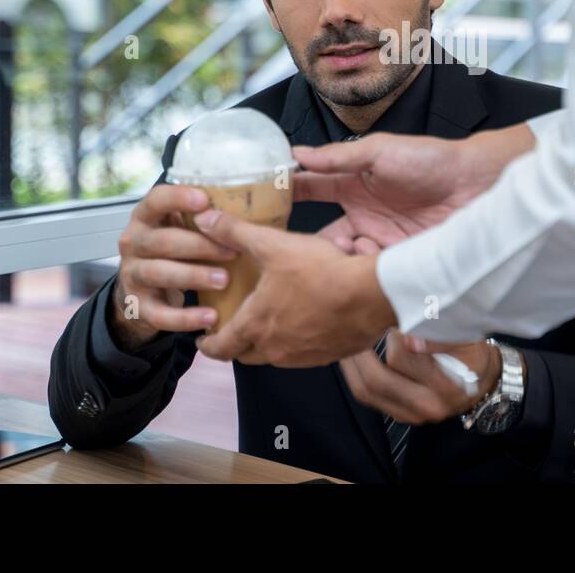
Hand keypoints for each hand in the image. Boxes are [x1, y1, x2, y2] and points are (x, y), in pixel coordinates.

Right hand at [111, 184, 232, 348]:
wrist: (143, 288)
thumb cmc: (174, 249)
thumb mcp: (182, 228)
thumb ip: (203, 219)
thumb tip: (247, 213)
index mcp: (145, 217)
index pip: (156, 200)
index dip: (178, 198)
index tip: (205, 200)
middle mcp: (133, 243)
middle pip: (163, 241)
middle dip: (200, 246)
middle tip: (233, 251)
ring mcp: (132, 274)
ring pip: (159, 273)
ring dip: (194, 276)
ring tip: (224, 280)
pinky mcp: (137, 306)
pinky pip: (160, 314)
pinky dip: (186, 318)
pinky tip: (211, 318)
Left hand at [193, 209, 397, 366]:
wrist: (370, 295)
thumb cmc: (320, 272)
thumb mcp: (273, 245)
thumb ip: (236, 233)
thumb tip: (204, 220)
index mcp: (256, 325)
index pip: (221, 348)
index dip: (208, 345)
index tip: (204, 340)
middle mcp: (276, 348)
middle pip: (246, 355)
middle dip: (237, 344)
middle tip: (235, 327)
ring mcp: (304, 355)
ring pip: (276, 355)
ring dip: (269, 342)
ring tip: (273, 320)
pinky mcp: (328, 355)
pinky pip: (304, 353)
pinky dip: (299, 341)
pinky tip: (308, 320)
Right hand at [291, 123, 535, 251]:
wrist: (476, 186)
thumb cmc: (430, 160)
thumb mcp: (380, 152)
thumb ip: (338, 158)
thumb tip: (297, 154)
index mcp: (352, 186)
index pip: (309, 191)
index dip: (284, 197)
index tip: (254, 206)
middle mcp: (361, 217)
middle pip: (321, 238)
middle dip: (307, 249)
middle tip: (290, 257)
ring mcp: (378, 242)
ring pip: (344, 261)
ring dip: (339, 263)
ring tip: (346, 258)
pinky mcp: (396, 263)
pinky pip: (371, 275)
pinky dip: (366, 275)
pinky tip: (371, 269)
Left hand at [340, 333, 502, 424]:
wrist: (483, 382)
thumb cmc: (473, 355)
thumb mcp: (467, 338)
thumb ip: (441, 335)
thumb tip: (411, 335)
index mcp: (444, 386)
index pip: (400, 356)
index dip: (387, 333)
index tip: (385, 315)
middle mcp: (427, 406)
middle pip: (376, 380)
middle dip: (360, 350)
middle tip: (355, 324)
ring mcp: (411, 414)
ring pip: (365, 391)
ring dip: (352, 363)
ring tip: (348, 337)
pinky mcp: (399, 414)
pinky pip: (367, 397)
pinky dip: (355, 375)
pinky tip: (353, 356)